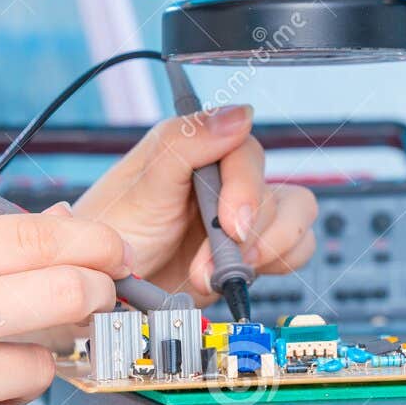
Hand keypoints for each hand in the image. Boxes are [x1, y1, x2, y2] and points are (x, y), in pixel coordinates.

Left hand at [73, 105, 318, 304]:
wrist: (108, 291)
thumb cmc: (113, 234)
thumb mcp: (142, 185)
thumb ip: (186, 143)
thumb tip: (240, 113)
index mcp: (199, 150)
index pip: (248, 154)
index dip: (246, 190)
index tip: (230, 225)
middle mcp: (225, 180)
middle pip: (277, 190)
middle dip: (249, 234)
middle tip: (212, 263)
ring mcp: (242, 217)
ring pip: (296, 217)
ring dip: (267, 251)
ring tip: (218, 275)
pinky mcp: (251, 252)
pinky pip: (297, 248)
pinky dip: (278, 264)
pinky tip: (237, 277)